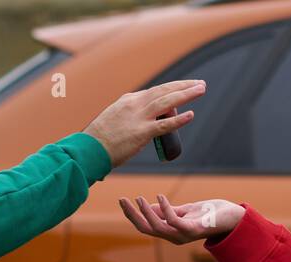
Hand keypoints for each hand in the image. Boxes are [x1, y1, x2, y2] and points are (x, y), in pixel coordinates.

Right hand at [84, 80, 205, 167]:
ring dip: (186, 94)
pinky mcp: (141, 133)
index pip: (154, 92)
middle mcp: (134, 104)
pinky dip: (179, 119)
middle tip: (200, 83)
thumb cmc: (99, 139)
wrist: (89, 149)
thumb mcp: (112, 120)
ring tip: (201, 89)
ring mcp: (138, 118)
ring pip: (167, 101)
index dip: (171, 89)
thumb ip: (125, 118)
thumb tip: (134, 124)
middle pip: (164, 91)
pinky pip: (164, 125)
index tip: (183, 89)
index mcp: (128, 100)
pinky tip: (191, 115)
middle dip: (183, 86)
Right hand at [119, 194, 244, 244]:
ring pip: (157, 228)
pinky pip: (173, 221)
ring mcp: (183, 235)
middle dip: (132, 215)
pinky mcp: (193, 229)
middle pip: (146, 229)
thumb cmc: (210, 214)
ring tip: (139, 198)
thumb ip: (168, 211)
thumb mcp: (184, 210)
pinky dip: (165, 209)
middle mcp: (175, 237)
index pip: (145, 227)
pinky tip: (160, 196)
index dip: (132, 216)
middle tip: (122, 199)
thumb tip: (149, 206)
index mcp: (171, 232)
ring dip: (146, 213)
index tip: (122, 200)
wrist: (233, 217)